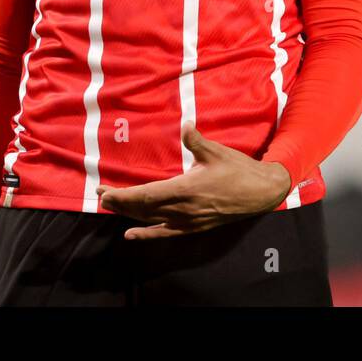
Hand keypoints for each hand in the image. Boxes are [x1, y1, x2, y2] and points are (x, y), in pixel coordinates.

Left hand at [96, 123, 292, 239]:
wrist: (261, 192)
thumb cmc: (237, 169)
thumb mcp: (216, 152)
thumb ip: (196, 140)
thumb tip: (184, 125)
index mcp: (185, 189)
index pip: (145, 196)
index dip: (122, 195)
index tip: (104, 191)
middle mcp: (183, 209)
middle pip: (142, 209)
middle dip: (119, 203)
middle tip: (101, 195)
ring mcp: (188, 221)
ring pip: (150, 220)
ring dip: (128, 214)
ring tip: (111, 207)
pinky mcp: (193, 227)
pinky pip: (165, 233)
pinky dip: (146, 234)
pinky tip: (131, 235)